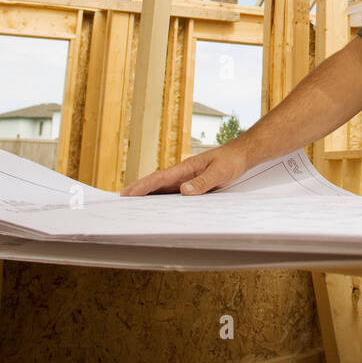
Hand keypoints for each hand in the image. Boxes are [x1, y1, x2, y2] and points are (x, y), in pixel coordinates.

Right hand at [120, 142, 250, 195]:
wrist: (240, 155)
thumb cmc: (230, 161)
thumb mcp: (220, 172)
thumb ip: (203, 182)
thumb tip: (184, 192)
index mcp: (185, 168)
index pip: (159, 178)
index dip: (143, 186)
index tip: (128, 193)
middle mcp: (182, 173)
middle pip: (156, 183)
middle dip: (138, 190)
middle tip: (121, 199)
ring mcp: (185, 179)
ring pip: (162, 188)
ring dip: (148, 195)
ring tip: (132, 205)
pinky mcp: (191, 184)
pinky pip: (173, 193)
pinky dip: (162, 198)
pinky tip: (157, 206)